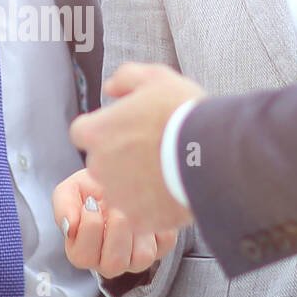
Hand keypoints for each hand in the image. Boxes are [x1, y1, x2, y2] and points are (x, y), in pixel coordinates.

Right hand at [52, 168, 177, 278]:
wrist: (117, 175)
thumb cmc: (91, 187)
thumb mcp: (69, 190)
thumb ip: (63, 206)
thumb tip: (68, 226)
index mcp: (82, 252)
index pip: (83, 257)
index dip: (88, 227)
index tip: (90, 203)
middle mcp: (109, 262)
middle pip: (113, 263)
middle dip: (115, 229)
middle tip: (113, 206)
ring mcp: (135, 259)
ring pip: (141, 258)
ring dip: (136, 227)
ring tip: (130, 207)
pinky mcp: (160, 248)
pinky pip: (164, 243)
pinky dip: (157, 222)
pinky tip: (145, 209)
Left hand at [68, 62, 204, 232]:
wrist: (213, 153)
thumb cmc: (182, 113)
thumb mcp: (154, 78)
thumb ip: (125, 78)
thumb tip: (110, 88)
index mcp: (95, 132)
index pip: (83, 133)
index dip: (104, 130)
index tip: (125, 130)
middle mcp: (98, 166)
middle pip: (101, 163)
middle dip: (120, 158)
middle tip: (151, 151)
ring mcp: (118, 195)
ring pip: (120, 190)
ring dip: (135, 184)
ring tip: (166, 173)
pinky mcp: (140, 219)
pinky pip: (141, 213)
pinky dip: (153, 206)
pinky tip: (172, 192)